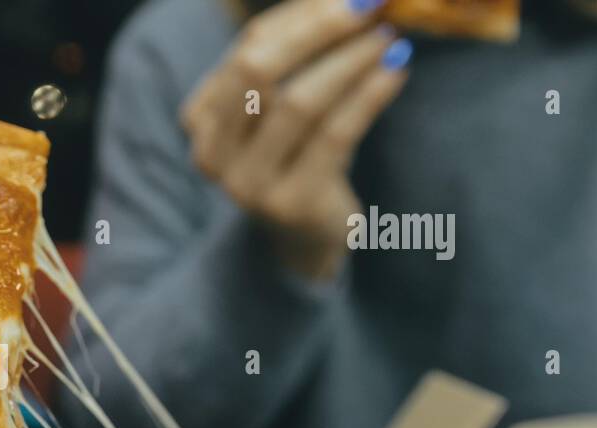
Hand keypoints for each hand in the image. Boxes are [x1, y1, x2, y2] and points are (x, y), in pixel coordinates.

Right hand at [181, 0, 409, 278]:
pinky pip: (333, 137)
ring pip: (298, 103)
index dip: (300, 16)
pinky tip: (396, 72)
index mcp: (200, 119)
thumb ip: (293, 53)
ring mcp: (248, 185)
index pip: (246, 49)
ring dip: (350, 61)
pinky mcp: (291, 205)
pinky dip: (368, 97)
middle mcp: (212, 153)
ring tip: (389, 38)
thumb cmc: (295, 154)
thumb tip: (341, 1)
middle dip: (318, 30)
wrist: (303, 235)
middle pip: (258, 70)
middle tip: (368, 5)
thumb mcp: (279, 105)